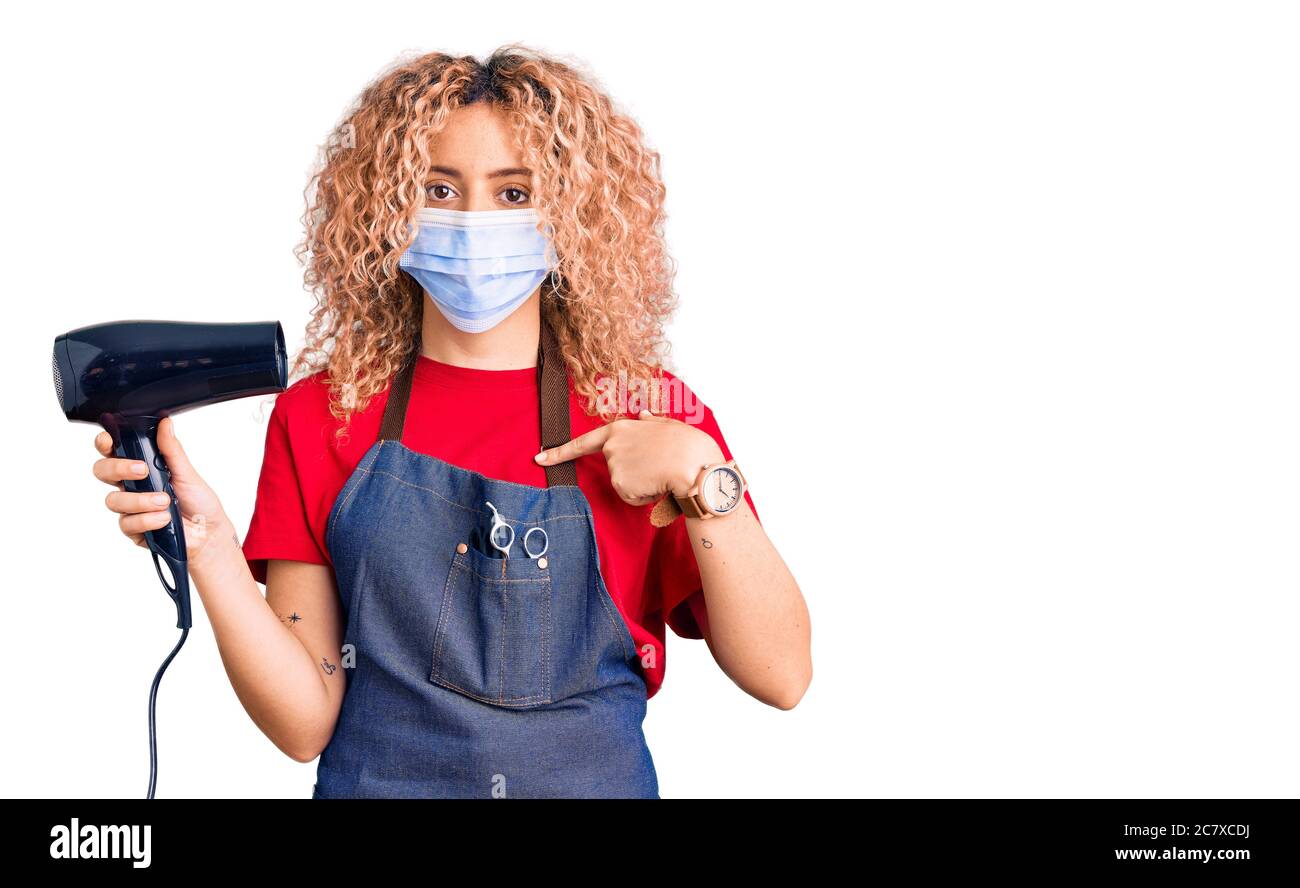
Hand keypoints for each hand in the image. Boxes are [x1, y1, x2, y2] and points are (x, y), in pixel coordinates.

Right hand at [93, 416, 231, 565]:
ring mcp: (130, 508)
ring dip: (141, 500)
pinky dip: (147, 520)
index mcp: (141, 468)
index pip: (113, 452)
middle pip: (102, 471)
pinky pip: (127, 523)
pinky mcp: (133, 529)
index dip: (104, 444)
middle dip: (118, 468)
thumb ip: (172, 450)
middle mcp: (131, 486)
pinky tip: (164, 519)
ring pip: (113, 500)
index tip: (108, 440)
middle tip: (142, 470)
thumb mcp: (187, 473)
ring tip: (165, 501)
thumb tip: (165, 423)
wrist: (209, 533)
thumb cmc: (199, 502)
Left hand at [535, 410, 724, 506]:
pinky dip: (646, 496)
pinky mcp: (620, 484)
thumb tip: (643, 416)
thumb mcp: (667, 425)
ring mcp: (614, 465)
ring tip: (662, 474)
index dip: (560, 452)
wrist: (695, 463)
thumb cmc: (688, 444)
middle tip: (658, 467)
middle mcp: (611, 446)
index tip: (539, 458)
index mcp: (620, 428)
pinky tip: (659, 485)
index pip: (583, 442)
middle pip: (616, 468)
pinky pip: (632, 497)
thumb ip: (650, 423)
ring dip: (642, 484)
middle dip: (634, 473)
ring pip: (625, 485)